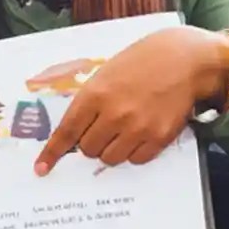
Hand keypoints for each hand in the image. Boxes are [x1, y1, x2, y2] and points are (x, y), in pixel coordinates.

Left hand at [35, 27, 228, 173]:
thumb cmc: (143, 61)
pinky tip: (140, 133)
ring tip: (123, 129)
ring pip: (110, 158)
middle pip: (88, 149)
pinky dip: (133, 152)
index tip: (42, 168)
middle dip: (89, 142)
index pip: (67, 132)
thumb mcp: (106, 73)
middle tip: (101, 128)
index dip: (52, 152)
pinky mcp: (159, 137)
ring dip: (110, 149)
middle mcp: (114, 114)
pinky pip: (136, 159)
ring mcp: (137, 128)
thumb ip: (90, 100)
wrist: (186, 60)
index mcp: (95, 94)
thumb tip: (76, 130)